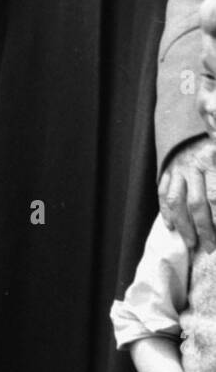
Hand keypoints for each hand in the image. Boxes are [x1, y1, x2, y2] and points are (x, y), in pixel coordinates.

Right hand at [158, 136, 215, 253]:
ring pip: (175, 201)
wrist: (188, 123)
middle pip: (194, 203)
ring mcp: (175, 169)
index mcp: (208, 162)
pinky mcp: (165, 170)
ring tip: (189, 242)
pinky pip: (162, 193)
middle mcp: (190, 166)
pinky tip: (170, 226)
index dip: (214, 219)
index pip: (212, 197)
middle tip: (208, 247)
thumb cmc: (213, 146)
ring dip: (182, 224)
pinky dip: (165, 211)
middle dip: (201, 228)